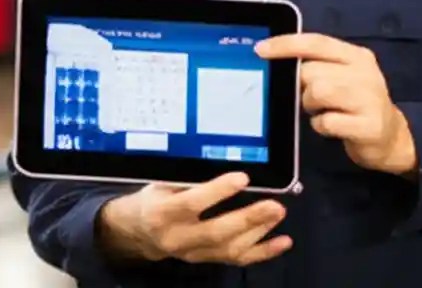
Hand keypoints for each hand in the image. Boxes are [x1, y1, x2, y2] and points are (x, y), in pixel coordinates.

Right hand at [97, 172, 291, 266]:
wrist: (138, 231)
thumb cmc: (154, 198)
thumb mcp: (160, 182)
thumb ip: (186, 178)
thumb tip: (222, 161)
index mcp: (161, 212)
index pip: (192, 203)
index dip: (217, 191)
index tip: (242, 178)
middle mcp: (177, 236)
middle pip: (216, 232)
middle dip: (248, 219)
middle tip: (274, 205)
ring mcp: (192, 252)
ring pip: (229, 248)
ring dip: (258, 232)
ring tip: (278, 213)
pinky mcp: (205, 260)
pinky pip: (237, 260)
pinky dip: (263, 251)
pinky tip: (282, 241)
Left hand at [256, 34, 417, 175]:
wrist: (392, 138)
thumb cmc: (357, 103)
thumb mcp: (343, 76)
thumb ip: (318, 65)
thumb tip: (276, 59)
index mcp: (356, 56)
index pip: (316, 42)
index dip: (286, 44)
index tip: (260, 50)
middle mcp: (365, 73)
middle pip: (311, 71)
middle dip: (301, 87)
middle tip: (312, 98)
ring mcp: (370, 99)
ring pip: (317, 92)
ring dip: (310, 105)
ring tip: (322, 111)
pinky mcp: (369, 126)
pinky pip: (327, 121)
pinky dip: (321, 125)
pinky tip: (332, 126)